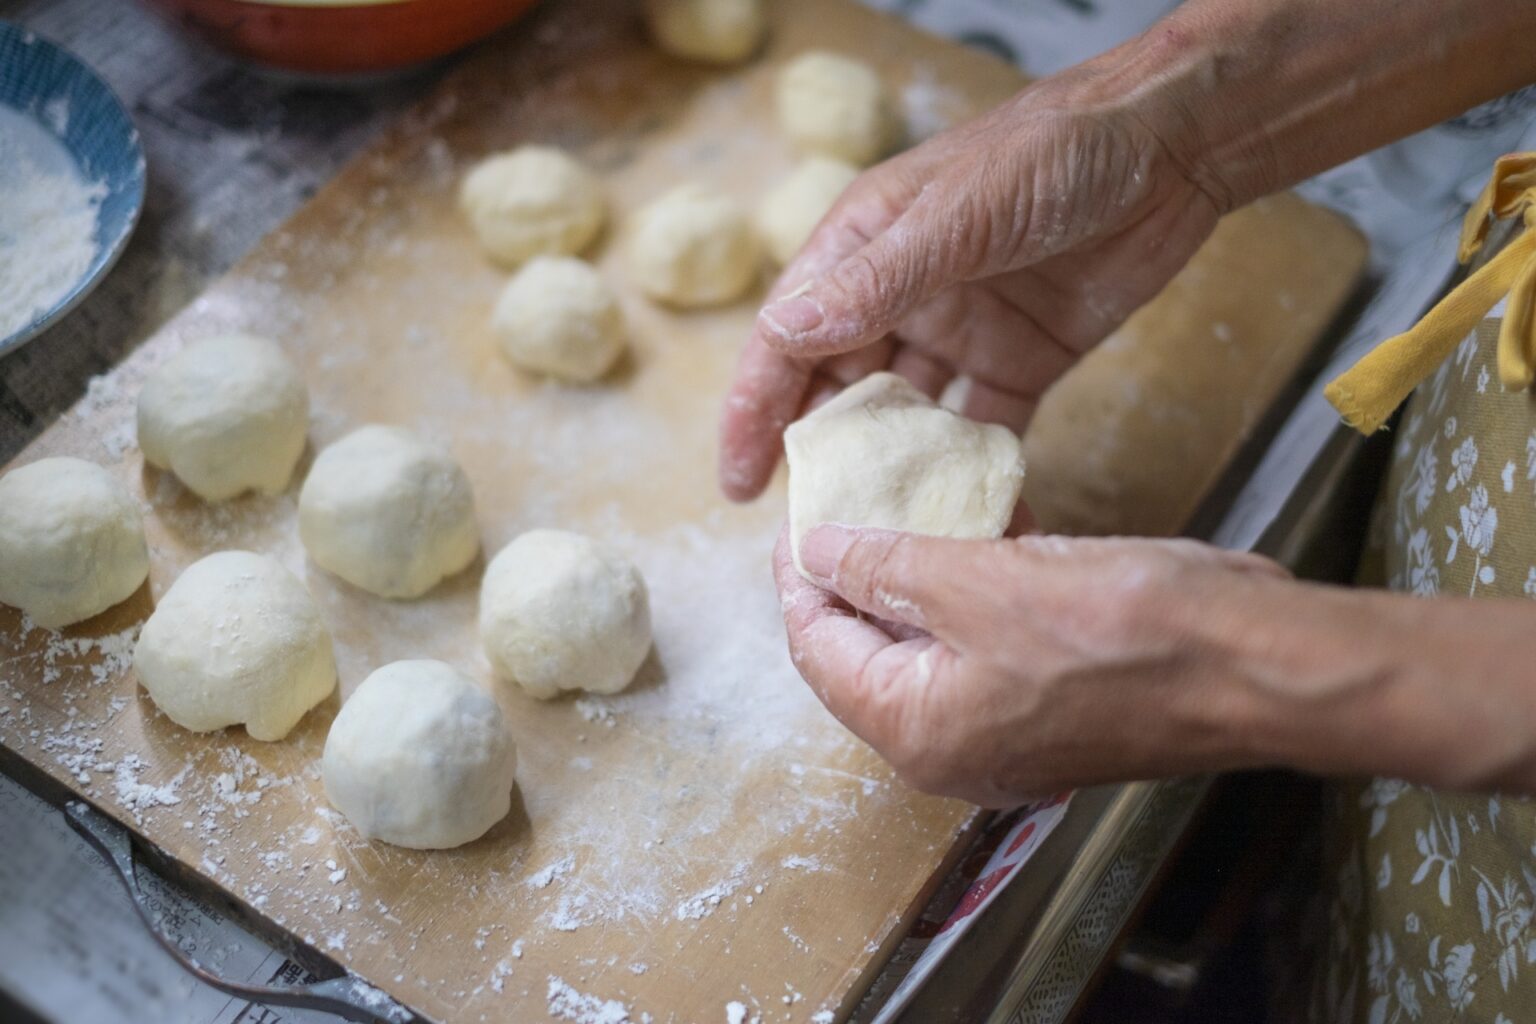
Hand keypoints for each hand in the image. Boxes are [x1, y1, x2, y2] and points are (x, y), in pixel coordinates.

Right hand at [719, 66, 1226, 499]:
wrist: (1173, 145)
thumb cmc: (1053, 150)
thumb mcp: (959, 213)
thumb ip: (878, 280)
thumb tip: (786, 332)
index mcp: (864, 246)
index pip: (788, 336)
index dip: (756, 409)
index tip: (739, 482)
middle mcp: (901, 294)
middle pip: (840, 387)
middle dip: (820, 454)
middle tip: (811, 526)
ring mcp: (962, 331)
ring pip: (908, 418)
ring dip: (891, 470)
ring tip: (877, 534)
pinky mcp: (1022, 360)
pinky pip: (984, 427)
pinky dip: (971, 469)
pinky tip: (962, 514)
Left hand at [776, 523, 1290, 805]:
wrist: (1258, 665)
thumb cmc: (1124, 630)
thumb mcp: (982, 582)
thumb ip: (887, 568)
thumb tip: (816, 553)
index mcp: (915, 731)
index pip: (819, 649)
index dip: (801, 577)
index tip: (801, 514)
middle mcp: (951, 746)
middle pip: (870, 651)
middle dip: (862, 572)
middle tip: (857, 500)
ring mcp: (1006, 730)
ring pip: (934, 641)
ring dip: (925, 571)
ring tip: (917, 500)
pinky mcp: (1053, 703)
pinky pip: (989, 642)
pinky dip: (982, 587)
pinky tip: (992, 525)